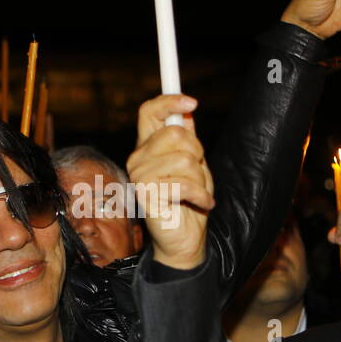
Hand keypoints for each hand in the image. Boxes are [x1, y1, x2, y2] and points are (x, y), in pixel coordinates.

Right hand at [126, 94, 212, 270]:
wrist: (186, 240)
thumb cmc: (190, 202)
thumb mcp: (195, 165)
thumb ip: (187, 139)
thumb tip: (186, 112)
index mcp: (147, 147)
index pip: (149, 112)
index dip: (169, 101)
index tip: (193, 103)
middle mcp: (138, 159)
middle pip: (176, 133)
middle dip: (198, 153)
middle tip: (198, 174)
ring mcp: (140, 177)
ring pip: (186, 159)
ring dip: (200, 179)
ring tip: (196, 193)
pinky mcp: (147, 195)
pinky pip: (186, 184)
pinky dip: (202, 195)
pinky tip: (202, 204)